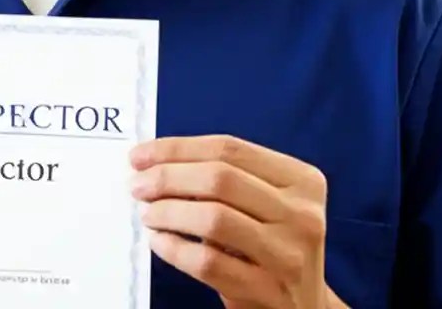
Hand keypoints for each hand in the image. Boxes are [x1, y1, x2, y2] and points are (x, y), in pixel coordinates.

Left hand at [129, 135, 346, 308]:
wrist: (304, 306)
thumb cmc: (271, 245)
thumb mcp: (265, 204)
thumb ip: (224, 179)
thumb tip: (154, 162)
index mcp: (302, 181)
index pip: (230, 150)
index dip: (177, 148)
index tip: (140, 156)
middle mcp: (302, 214)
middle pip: (219, 179)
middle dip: (167, 177)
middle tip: (137, 185)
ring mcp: (287, 254)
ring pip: (213, 219)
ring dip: (168, 212)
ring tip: (149, 214)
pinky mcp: (268, 290)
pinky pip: (208, 262)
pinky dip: (174, 249)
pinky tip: (160, 242)